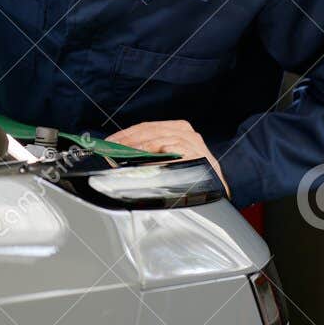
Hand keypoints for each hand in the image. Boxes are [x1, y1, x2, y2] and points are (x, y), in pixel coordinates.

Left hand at [104, 119, 229, 196]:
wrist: (216, 197)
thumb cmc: (189, 181)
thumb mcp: (166, 163)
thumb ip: (148, 156)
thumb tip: (119, 156)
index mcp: (177, 130)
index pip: (145, 128)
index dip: (124, 134)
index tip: (107, 143)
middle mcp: (186, 133)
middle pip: (149, 130)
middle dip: (126, 139)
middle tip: (109, 148)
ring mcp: (193, 142)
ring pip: (159, 136)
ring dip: (137, 144)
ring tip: (120, 152)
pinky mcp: (198, 153)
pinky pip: (174, 147)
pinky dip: (157, 149)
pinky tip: (144, 155)